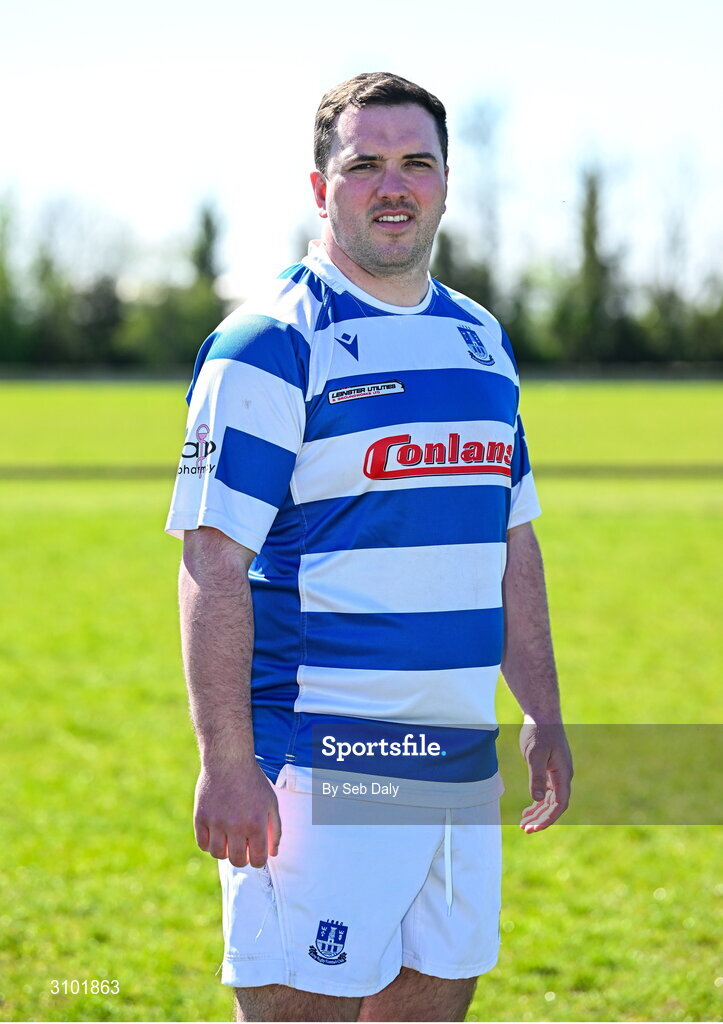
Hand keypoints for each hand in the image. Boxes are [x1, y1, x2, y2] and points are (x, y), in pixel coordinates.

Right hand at [193, 758, 281, 866]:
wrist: (228, 760)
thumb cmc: (252, 782)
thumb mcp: (271, 802)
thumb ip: (275, 829)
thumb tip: (273, 853)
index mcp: (256, 824)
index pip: (258, 860)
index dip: (258, 860)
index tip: (256, 854)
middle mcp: (235, 826)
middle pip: (237, 861)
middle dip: (242, 858)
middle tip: (242, 847)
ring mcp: (216, 822)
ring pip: (218, 854)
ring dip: (225, 850)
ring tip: (229, 838)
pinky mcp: (200, 817)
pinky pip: (202, 844)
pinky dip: (209, 843)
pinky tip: (216, 833)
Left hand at [518, 718, 572, 832]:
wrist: (541, 715)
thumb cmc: (539, 732)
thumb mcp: (535, 754)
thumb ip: (537, 777)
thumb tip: (538, 800)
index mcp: (563, 774)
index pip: (559, 804)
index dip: (548, 818)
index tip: (535, 828)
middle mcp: (562, 776)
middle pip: (554, 805)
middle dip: (541, 819)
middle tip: (525, 830)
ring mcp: (556, 773)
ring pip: (550, 800)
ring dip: (538, 813)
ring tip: (524, 824)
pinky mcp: (549, 769)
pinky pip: (546, 792)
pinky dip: (538, 802)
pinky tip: (528, 809)